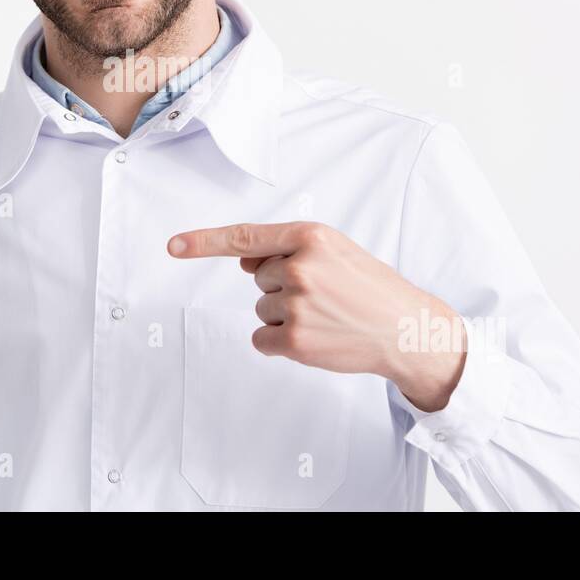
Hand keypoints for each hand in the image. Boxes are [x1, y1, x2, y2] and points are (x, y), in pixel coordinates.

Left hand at [167, 221, 466, 411]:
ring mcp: (297, 305)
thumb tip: (242, 259)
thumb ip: (286, 249)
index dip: (204, 242)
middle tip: (325, 295)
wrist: (406, 329)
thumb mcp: (334, 251)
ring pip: (262, 309)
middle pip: (258, 277)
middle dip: (283, 286)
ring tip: (327, 316)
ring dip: (286, 315)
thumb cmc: (370, 287)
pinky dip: (281, 343)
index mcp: (310, 236)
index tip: (173, 246)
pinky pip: (263, 339)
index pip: (245, 236)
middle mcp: (300, 266)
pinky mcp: (296, 341)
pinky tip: (315, 338)